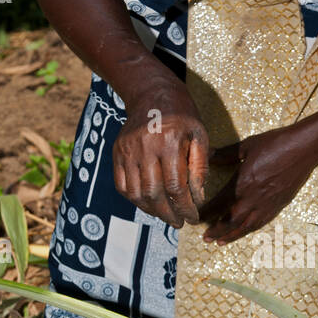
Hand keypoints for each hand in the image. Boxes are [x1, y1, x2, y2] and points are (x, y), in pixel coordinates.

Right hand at [112, 85, 208, 226]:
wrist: (151, 93)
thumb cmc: (182, 116)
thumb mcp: (200, 135)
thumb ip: (200, 167)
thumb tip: (197, 198)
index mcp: (169, 141)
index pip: (176, 186)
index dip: (185, 207)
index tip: (193, 217)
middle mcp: (144, 146)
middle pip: (154, 193)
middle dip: (169, 214)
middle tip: (179, 223)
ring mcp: (127, 150)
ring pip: (136, 193)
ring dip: (151, 211)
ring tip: (166, 216)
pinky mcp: (116, 153)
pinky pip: (122, 186)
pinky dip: (135, 200)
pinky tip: (149, 205)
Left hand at [200, 125, 315, 242]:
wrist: (304, 149)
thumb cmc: (276, 143)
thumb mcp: (247, 146)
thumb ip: (226, 154)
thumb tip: (209, 154)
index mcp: (242, 182)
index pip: (219, 203)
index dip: (207, 213)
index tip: (196, 219)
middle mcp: (253, 198)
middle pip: (231, 221)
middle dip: (217, 231)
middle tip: (206, 238)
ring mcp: (268, 204)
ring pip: (247, 226)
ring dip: (232, 236)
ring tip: (221, 242)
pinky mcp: (279, 205)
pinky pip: (261, 222)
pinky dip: (249, 230)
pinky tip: (244, 231)